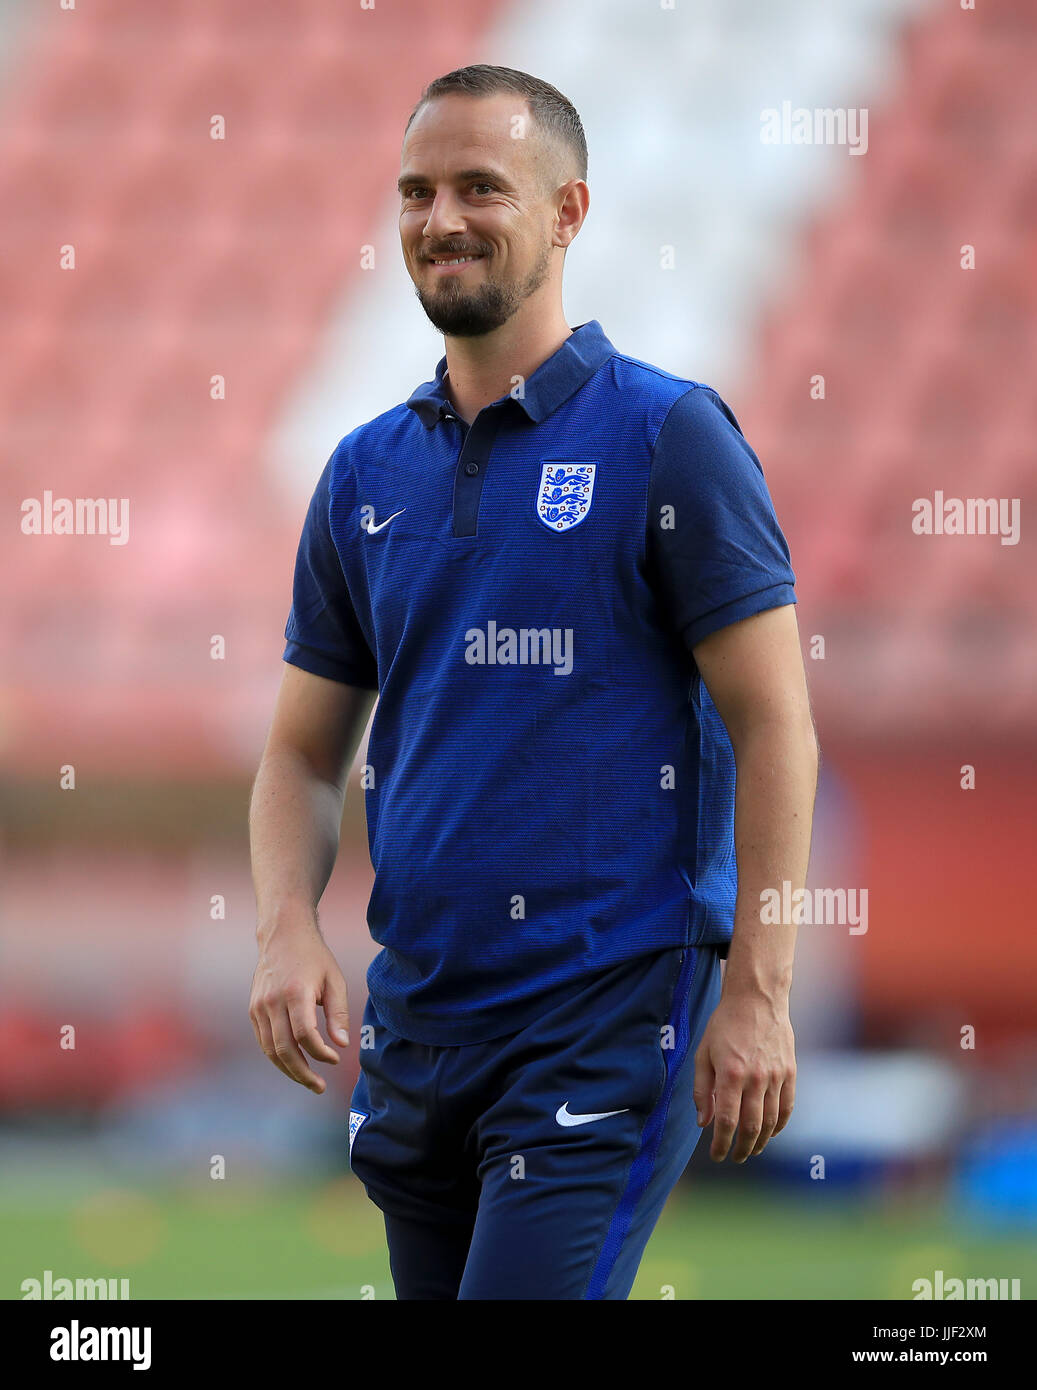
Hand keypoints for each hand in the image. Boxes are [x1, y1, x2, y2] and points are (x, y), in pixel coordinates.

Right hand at [249, 919, 350, 1093]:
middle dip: (302, 1073)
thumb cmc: (314, 957)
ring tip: (309, 1081)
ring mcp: (259, 1006)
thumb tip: (342, 1044)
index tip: (335, 1060)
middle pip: (284, 1049)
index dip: (320, 1053)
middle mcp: (272, 1001)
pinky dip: (277, 1057)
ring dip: (289, 1070)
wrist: (282, 934)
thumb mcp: (334, 980)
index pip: (305, 1034)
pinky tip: (294, 1064)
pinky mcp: (253, 1009)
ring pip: (270, 1050)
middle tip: (319, 1087)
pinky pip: (263, 1041)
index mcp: (295, 992)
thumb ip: (338, 1013)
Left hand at [693, 990, 794, 1161]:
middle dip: (742, 1148)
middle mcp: (755, 1078)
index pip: (726, 1121)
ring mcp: (776, 1076)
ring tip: (752, 1150)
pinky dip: (780, 1125)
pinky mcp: (790, 1072)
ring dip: (762, 1142)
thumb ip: (701, 1090)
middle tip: (735, 1157)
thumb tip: (703, 1123)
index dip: (721, 1143)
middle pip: (752, 1127)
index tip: (716, 1155)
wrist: (756, 998)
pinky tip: (771, 1133)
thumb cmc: (724, 1025)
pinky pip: (787, 1107)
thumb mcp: (703, 1053)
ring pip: (771, 1121)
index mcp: (730, 1074)